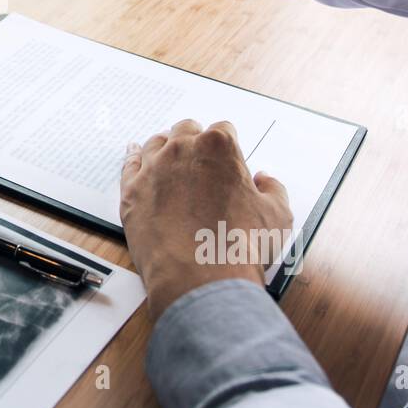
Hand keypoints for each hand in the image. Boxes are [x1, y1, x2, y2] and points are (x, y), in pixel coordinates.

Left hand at [119, 120, 292, 321]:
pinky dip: (133, 156)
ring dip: (165, 147)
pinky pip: (129, 162)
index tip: (227, 159)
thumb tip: (264, 180)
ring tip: (170, 157)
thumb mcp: (278, 215)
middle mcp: (183, 149)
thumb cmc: (240, 247)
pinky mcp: (132, 190)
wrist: (201, 278)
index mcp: (219, 146)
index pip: (223, 130)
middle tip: (200, 161)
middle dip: (195, 141)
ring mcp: (153, 168)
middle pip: (186, 130)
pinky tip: (135, 152)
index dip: (227, 146)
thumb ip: (273, 188)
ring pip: (156, 143)